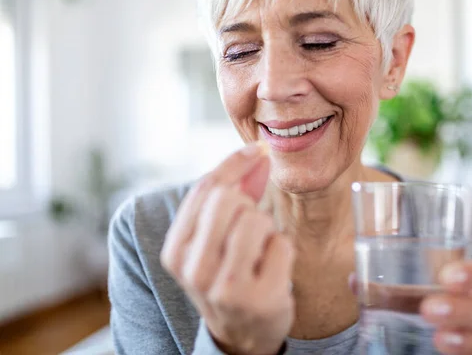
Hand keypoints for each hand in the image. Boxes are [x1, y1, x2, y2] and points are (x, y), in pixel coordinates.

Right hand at [160, 143, 294, 354]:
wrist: (242, 333)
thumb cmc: (228, 275)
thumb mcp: (215, 238)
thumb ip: (233, 194)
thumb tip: (258, 154)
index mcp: (175, 251)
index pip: (205, 189)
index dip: (235, 162)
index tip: (258, 151)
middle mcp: (194, 270)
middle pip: (228, 199)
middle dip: (247, 204)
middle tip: (249, 227)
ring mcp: (227, 288)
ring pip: (256, 220)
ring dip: (266, 229)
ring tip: (258, 252)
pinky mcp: (260, 299)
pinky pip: (282, 243)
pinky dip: (282, 249)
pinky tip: (271, 269)